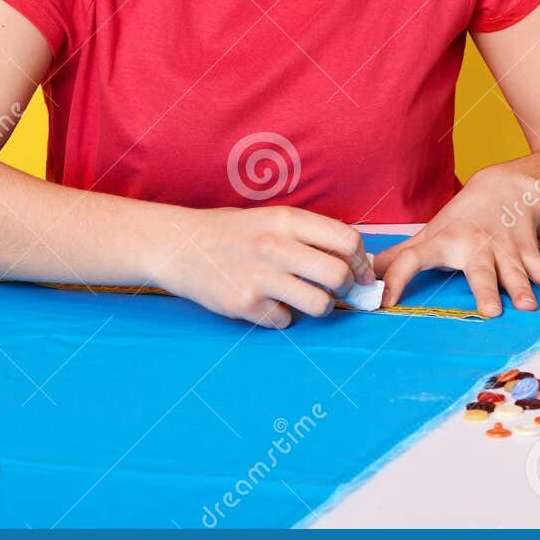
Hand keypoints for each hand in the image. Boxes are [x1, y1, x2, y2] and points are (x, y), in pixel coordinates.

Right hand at [166, 206, 373, 328]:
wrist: (179, 245)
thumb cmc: (232, 232)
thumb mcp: (271, 219)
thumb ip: (309, 234)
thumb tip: (355, 259)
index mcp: (286, 219)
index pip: (346, 240)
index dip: (361, 260)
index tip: (361, 271)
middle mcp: (275, 246)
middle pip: (339, 275)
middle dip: (348, 288)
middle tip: (341, 290)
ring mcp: (259, 277)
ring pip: (319, 304)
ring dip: (321, 307)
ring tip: (309, 301)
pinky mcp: (244, 305)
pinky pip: (285, 321)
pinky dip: (283, 317)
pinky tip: (270, 304)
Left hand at [375, 165, 539, 316]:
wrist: (505, 187)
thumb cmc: (461, 219)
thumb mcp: (428, 235)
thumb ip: (397, 259)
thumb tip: (363, 277)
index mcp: (442, 244)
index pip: (411, 260)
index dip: (396, 279)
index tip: (385, 302)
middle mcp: (473, 246)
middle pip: (478, 269)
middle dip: (484, 288)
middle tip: (490, 310)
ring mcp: (503, 249)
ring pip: (514, 270)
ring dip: (523, 287)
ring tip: (528, 306)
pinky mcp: (527, 250)